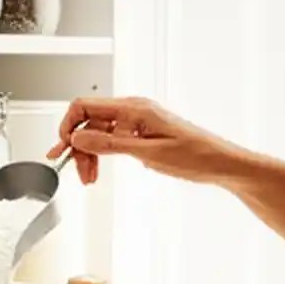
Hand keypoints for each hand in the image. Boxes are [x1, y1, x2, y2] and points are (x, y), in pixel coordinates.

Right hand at [45, 97, 245, 185]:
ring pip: (97, 133)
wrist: (221, 163)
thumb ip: (109, 145)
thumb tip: (79, 138)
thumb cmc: (196, 156)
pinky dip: (101, 155)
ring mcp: (136, 121)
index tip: (63, 148)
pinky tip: (99, 169)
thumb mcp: (148, 153)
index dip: (68, 126)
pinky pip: (110, 139)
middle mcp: (133, 111)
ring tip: (88, 176)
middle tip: (72, 168)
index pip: (84, 106)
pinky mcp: (140, 133)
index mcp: (134, 109)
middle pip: (88, 122)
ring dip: (88, 154)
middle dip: (77, 146)